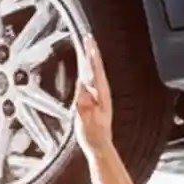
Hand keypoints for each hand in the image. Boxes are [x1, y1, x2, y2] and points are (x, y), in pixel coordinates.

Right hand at [75, 35, 113, 158]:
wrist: (100, 146)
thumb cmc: (93, 135)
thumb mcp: (85, 119)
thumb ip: (83, 103)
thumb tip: (81, 85)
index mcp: (101, 96)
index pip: (96, 71)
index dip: (92, 56)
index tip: (89, 43)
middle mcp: (101, 94)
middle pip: (96, 68)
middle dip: (92, 52)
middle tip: (88, 37)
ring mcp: (99, 96)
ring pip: (94, 73)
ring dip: (91, 59)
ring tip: (88, 46)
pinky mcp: (95, 100)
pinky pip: (91, 81)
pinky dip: (88, 70)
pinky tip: (85, 67)